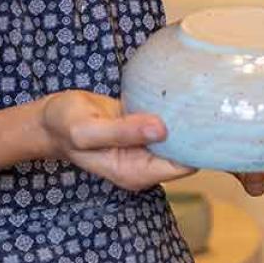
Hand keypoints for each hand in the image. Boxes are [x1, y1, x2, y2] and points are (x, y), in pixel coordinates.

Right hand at [38, 90, 194, 191]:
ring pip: (183, 135)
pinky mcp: (146, 127)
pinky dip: (178, 108)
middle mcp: (146, 162)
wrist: (54, 116)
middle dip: (201, 131)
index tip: (209, 120)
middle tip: (210, 100)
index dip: (199, 146)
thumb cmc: (65, 125)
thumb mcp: (86, 130)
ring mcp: (148, 145)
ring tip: (202, 92)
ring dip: (191, 117)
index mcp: (136, 172)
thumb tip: (162, 128)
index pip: (183, 165)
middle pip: (189, 151)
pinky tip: (185, 90)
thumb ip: (122, 132)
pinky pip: (171, 120)